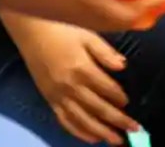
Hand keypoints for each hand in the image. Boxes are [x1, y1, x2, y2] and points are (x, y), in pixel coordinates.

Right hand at [0, 0, 164, 31]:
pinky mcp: (68, 21)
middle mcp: (90, 0)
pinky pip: (103, 27)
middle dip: (154, 5)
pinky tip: (120, 11)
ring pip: (118, 25)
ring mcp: (78, 15)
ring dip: (138, 17)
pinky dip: (119, 21)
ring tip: (150, 5)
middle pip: (132, 13)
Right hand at [21, 22, 136, 144]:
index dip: (119, 97)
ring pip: (83, 120)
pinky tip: (91, 138)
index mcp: (82, 68)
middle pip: (97, 108)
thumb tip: (123, 66)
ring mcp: (58, 95)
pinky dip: (79, 132)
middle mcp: (70, 86)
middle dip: (117, 121)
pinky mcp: (49, 100)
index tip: (128, 102)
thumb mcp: (87, 34)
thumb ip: (105, 52)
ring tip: (116, 140)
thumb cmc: (62, 29)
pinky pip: (65, 121)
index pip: (106, 89)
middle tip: (134, 130)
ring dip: (101, 132)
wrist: (30, 30)